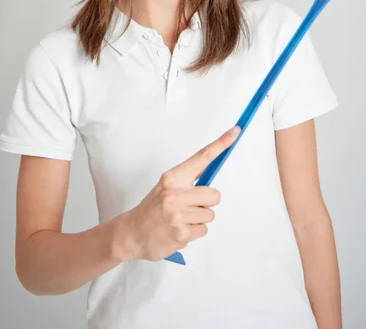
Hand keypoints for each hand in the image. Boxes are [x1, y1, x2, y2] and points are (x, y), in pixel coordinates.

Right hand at [113, 126, 240, 261]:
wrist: (130, 233)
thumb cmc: (152, 209)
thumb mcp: (166, 187)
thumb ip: (187, 180)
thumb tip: (209, 171)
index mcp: (173, 177)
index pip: (202, 157)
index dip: (221, 143)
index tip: (235, 131)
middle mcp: (175, 193)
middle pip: (214, 195)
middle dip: (206, 203)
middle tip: (189, 207)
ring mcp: (178, 214)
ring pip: (210, 215)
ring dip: (198, 220)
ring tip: (180, 220)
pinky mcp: (181, 234)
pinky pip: (203, 230)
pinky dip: (193, 233)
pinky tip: (178, 231)